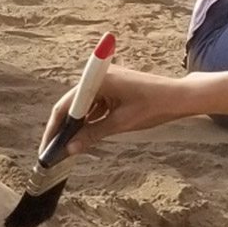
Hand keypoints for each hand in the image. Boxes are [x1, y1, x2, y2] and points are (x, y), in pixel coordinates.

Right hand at [36, 65, 197, 158]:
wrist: (180, 97)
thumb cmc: (154, 106)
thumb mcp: (120, 123)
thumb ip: (93, 135)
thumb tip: (70, 149)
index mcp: (98, 80)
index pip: (67, 104)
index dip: (54, 126)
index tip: (47, 145)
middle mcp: (100, 77)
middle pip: (72, 103)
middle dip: (63, 126)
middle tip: (52, 149)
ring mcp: (107, 82)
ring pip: (84, 105)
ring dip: (76, 124)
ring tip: (67, 146)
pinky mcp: (115, 87)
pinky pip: (96, 104)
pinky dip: (90, 119)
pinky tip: (85, 135)